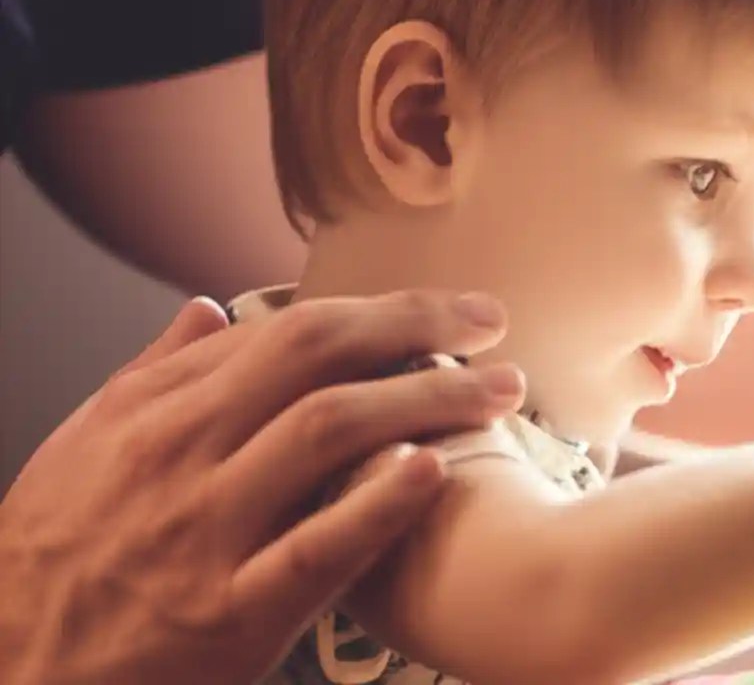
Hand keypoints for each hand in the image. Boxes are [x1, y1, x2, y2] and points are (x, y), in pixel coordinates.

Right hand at [0, 291, 525, 684]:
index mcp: (157, 412)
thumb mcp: (84, 448)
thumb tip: (210, 310)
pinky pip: (316, 548)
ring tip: (500, 394)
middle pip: (317, 357)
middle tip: (492, 324)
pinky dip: (378, 505)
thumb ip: (154, 375)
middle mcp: (183, 454)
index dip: (380, 312)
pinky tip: (435, 473)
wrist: (11, 674)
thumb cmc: (53, 560)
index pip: (287, 332)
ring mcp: (207, 532)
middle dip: (416, 328)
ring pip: (327, 432)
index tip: (447, 312)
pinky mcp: (231, 613)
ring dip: (427, 401)